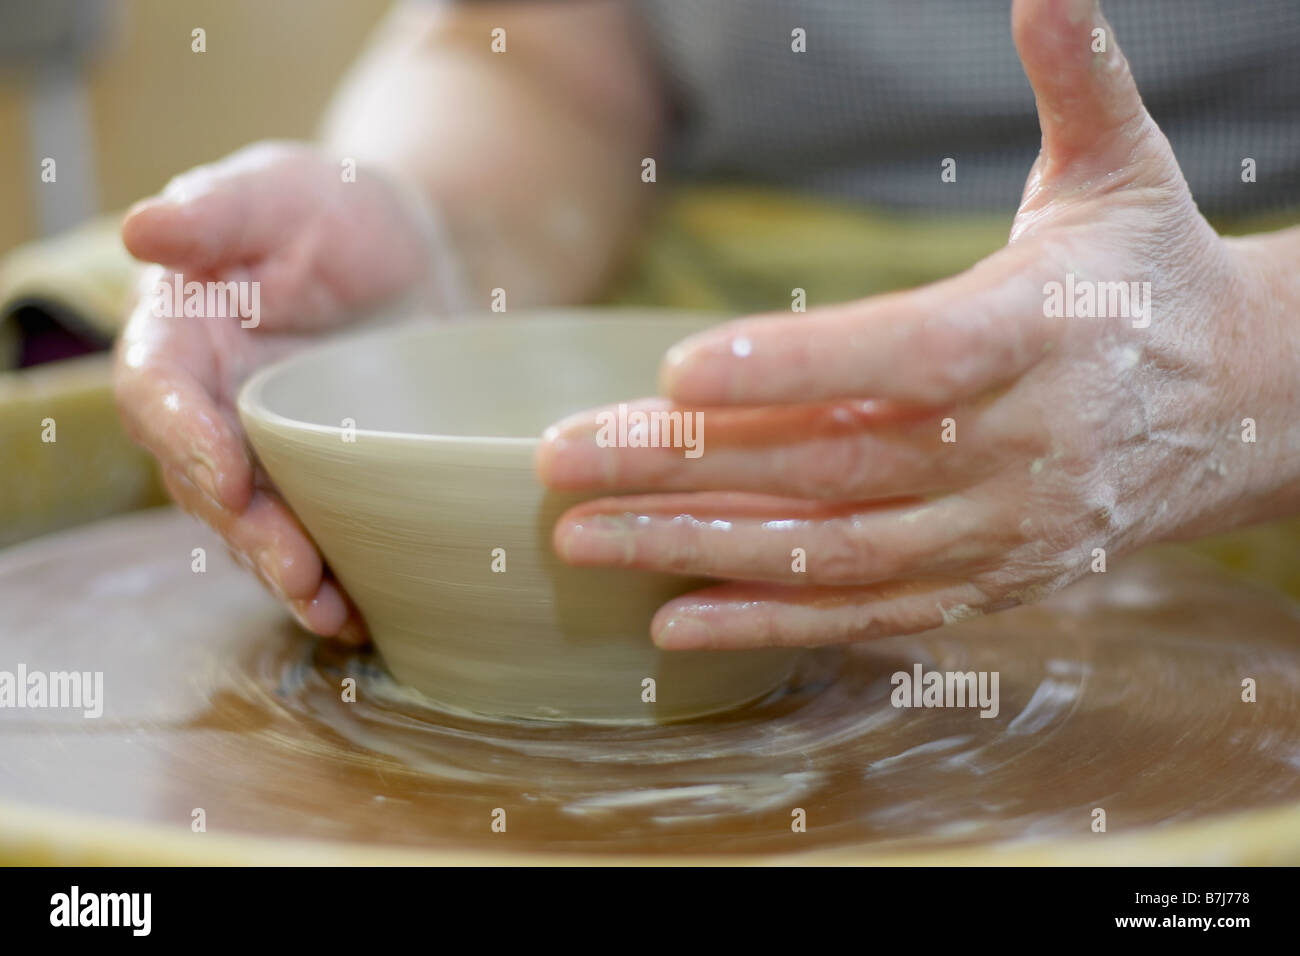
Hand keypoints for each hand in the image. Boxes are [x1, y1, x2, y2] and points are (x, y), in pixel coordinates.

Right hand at [114, 141, 444, 640]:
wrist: (410, 254)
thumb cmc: (330, 211)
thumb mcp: (276, 192)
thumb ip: (215, 211)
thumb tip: (142, 230)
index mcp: (180, 338)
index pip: (156, 396)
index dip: (184, 440)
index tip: (228, 476)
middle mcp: (210, 407)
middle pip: (203, 484)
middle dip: (246, 533)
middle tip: (295, 569)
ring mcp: (266, 449)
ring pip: (256, 526)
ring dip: (288, 574)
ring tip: (331, 609)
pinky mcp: (322, 475)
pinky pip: (315, 533)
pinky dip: (335, 575)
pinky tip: (365, 611)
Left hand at [536, 0, 1299, 649]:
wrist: (1249, 407)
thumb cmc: (1155, 281)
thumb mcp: (1126, 176)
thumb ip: (1079, 83)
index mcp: (1042, 332)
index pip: (910, 356)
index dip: (794, 367)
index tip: (673, 371)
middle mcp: (1021, 446)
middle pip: (833, 465)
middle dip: (685, 467)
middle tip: (562, 463)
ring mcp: (1003, 530)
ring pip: (834, 554)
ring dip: (699, 551)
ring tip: (583, 543)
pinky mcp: (992, 582)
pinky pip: (870, 612)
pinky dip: (771, 622)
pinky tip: (676, 620)